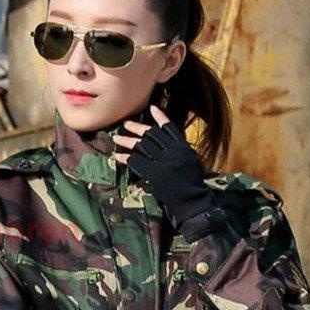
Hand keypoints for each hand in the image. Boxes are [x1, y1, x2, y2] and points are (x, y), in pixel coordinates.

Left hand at [114, 105, 216, 237]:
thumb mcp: (190, 162)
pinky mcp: (155, 174)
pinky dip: (126, 158)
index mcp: (183, 147)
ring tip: (117, 138)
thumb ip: (177, 151)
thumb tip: (164, 142)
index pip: (169, 128)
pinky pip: (137, 162)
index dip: (160, 117)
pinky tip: (118, 156)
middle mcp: (174, 152)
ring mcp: (164, 163)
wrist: (192, 202)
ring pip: (142, 146)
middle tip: (126, 124)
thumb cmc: (192, 184)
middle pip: (152, 134)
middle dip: (137, 128)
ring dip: (127, 142)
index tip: (151, 108)